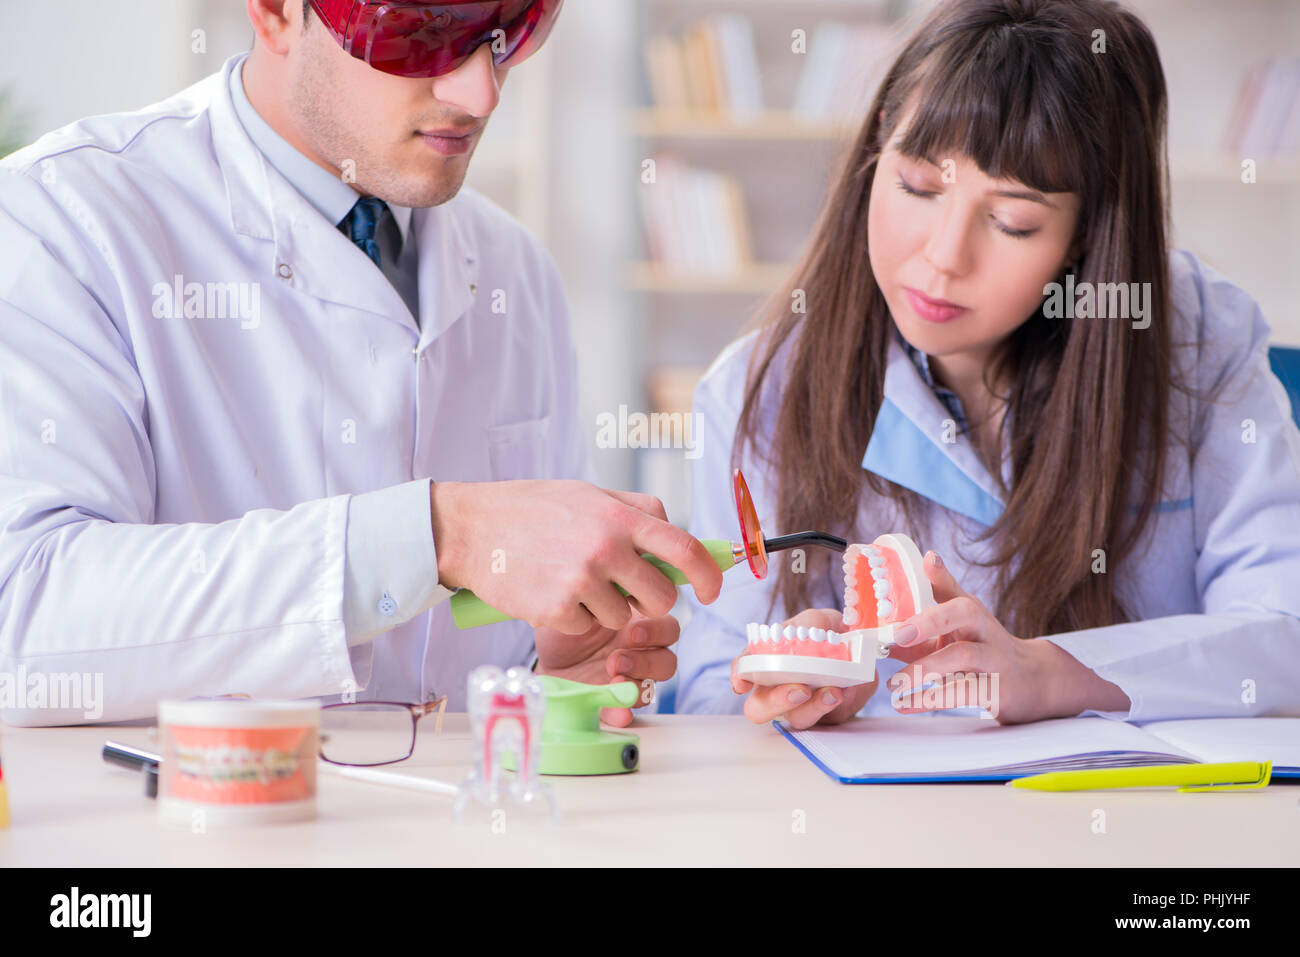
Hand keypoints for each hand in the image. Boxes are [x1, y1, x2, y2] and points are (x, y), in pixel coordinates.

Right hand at [430, 480, 722, 633]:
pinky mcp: (557, 610)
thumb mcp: (590, 494)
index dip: (708, 575)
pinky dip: (573, 617)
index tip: (711, 591)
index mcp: (620, 517)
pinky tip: (550, 591)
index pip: (685, 549)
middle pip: (662, 597)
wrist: (473, 527)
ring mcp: (582, 581)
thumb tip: (678, 537)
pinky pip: (587, 627)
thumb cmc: (533, 508)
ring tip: (573, 580)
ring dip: (605, 608)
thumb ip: (637, 512)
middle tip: (625, 589)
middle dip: (651, 601)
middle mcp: (607, 548)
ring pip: (623, 617)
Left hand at [534, 613, 677, 726]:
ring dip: (635, 687)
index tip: (632, 633)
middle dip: (646, 662)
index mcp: (638, 625)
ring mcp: (627, 681)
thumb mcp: (575, 610)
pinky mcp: (611, 703)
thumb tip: (603, 606)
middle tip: (616, 661)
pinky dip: (622, 714)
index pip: (667, 628)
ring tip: (611, 681)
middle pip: (666, 661)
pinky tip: (617, 712)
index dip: (657, 631)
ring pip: (651, 687)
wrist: (540, 658)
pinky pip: (625, 713)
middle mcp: (639, 654)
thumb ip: (594, 608)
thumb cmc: (563, 627)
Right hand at [729, 608, 876, 728]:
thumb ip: (811, 622)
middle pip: (759, 709)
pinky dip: (838, 705)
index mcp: (768, 662)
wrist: (862, 648)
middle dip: (775, 703)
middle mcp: (778, 689)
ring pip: (796, 719)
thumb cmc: (828, 632)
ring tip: (832, 692)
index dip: (739, 677)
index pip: (744, 670)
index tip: (743, 683)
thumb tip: (808, 633)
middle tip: (799, 689)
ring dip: (813, 707)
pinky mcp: (827, 716)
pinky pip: (828, 718)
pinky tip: (845, 691)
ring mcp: (802, 706)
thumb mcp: (820, 620)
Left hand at [886, 551, 1094, 723]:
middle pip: (965, 612)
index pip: (954, 590)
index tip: (918, 570)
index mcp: (972, 613)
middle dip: (930, 620)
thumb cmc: (986, 649)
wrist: (1036, 682)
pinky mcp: (999, 690)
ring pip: (964, 655)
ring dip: (924, 668)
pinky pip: (964, 693)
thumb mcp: (960, 628)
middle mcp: (985, 630)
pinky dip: (931, 699)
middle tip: (897, 636)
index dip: (936, 579)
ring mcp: (995, 660)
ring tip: (893, 682)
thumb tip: (895, 606)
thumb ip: (927, 616)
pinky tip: (905, 704)